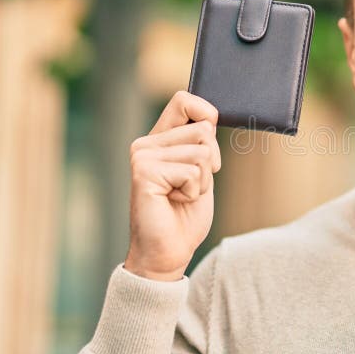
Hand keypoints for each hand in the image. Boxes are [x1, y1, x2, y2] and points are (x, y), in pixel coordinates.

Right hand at [123, 90, 220, 280]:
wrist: (168, 252)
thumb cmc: (185, 215)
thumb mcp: (201, 172)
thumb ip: (202, 145)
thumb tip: (210, 118)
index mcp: (159, 140)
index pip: (183, 101)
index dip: (206, 111)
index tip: (211, 133)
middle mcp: (146, 144)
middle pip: (203, 130)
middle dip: (211, 161)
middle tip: (191, 185)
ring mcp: (142, 156)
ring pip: (201, 151)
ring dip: (202, 180)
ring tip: (181, 195)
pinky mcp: (144, 172)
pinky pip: (192, 171)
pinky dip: (194, 191)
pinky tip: (175, 201)